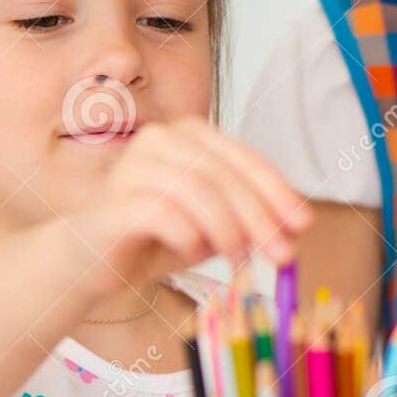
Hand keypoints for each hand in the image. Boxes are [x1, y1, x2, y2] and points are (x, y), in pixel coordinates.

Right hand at [71, 118, 312, 293]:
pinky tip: (195, 255)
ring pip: (196, 190)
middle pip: (223, 174)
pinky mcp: (113, 201)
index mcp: (189, 135)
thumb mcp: (217, 227)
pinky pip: (163, 213)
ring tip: (240, 261)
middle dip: (260, 217)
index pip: (243, 158)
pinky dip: (188, 238)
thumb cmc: (158, 238)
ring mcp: (132, 166)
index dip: (277, 191)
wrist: (93, 261)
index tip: (303, 225)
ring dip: (228, 230)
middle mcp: (159, 140)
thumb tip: (299, 226)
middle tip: (283, 255)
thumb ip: (254, 220)